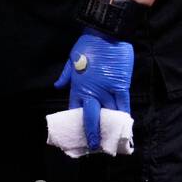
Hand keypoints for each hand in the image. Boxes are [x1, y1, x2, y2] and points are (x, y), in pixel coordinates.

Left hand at [54, 28, 133, 149]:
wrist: (105, 36)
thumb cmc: (86, 47)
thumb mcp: (71, 60)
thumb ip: (65, 76)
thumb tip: (57, 86)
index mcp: (78, 87)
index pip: (76, 109)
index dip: (77, 122)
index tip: (78, 132)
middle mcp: (92, 92)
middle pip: (91, 117)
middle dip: (92, 133)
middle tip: (93, 146)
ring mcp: (107, 90)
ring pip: (109, 114)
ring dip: (109, 127)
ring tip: (110, 141)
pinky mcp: (121, 86)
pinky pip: (123, 105)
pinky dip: (124, 115)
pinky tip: (125, 126)